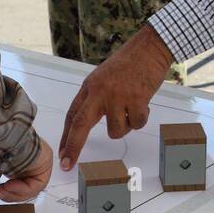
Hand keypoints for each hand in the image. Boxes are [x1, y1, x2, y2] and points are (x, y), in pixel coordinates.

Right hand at [0, 136, 54, 212]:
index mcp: (10, 164)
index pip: (15, 186)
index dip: (6, 194)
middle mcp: (24, 161)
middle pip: (24, 189)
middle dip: (10, 195)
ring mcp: (34, 160)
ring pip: (32, 189)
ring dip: (15, 193)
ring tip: (4, 187)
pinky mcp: (44, 160)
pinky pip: (39, 183)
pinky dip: (25, 188)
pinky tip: (12, 182)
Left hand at [58, 24, 173, 169]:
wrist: (150, 48)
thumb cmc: (130, 62)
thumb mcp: (104, 77)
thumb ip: (96, 98)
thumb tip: (89, 121)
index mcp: (90, 86)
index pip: (73, 114)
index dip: (67, 136)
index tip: (63, 154)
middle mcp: (100, 92)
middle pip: (81, 125)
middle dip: (73, 147)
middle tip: (68, 164)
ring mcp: (117, 96)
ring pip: (116, 131)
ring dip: (126, 126)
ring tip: (132, 108)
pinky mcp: (136, 100)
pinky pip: (136, 124)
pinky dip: (141, 118)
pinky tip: (144, 103)